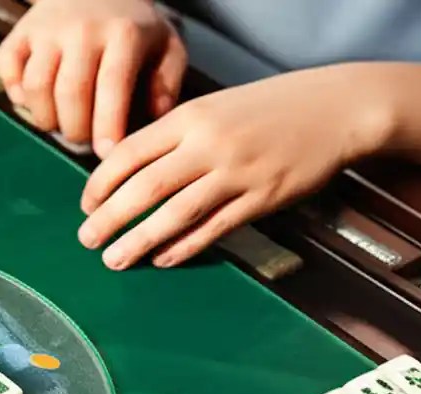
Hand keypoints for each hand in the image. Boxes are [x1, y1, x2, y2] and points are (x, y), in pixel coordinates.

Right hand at [0, 0, 185, 156]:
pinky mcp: (21, 31)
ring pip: (35, 87)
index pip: (111, 86)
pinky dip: (16, 92)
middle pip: (69, 94)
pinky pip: (7, 68)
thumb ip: (166, 83)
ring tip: (60, 122)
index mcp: (123, 34)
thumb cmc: (133, 26)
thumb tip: (154, 118)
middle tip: (84, 139)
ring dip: (45, 118)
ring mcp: (47, 30)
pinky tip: (33, 99)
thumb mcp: (166, 45)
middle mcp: (82, 30)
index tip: (106, 153)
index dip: (107, 125)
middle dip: (75, 130)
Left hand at [77, 64, 394, 269]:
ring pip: (175, 213)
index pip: (130, 152)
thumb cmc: (268, 109)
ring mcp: (236, 172)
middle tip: (87, 240)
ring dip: (139, 240)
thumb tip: (128, 170)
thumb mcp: (214, 108)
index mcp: (190, 118)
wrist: (335, 108)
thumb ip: (173, 135)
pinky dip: (185, 246)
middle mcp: (209, 144)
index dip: (101, 182)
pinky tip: (163, 259)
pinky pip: (214, 228)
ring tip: (114, 259)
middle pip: (145, 187)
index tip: (86, 204)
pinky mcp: (262, 198)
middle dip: (109, 217)